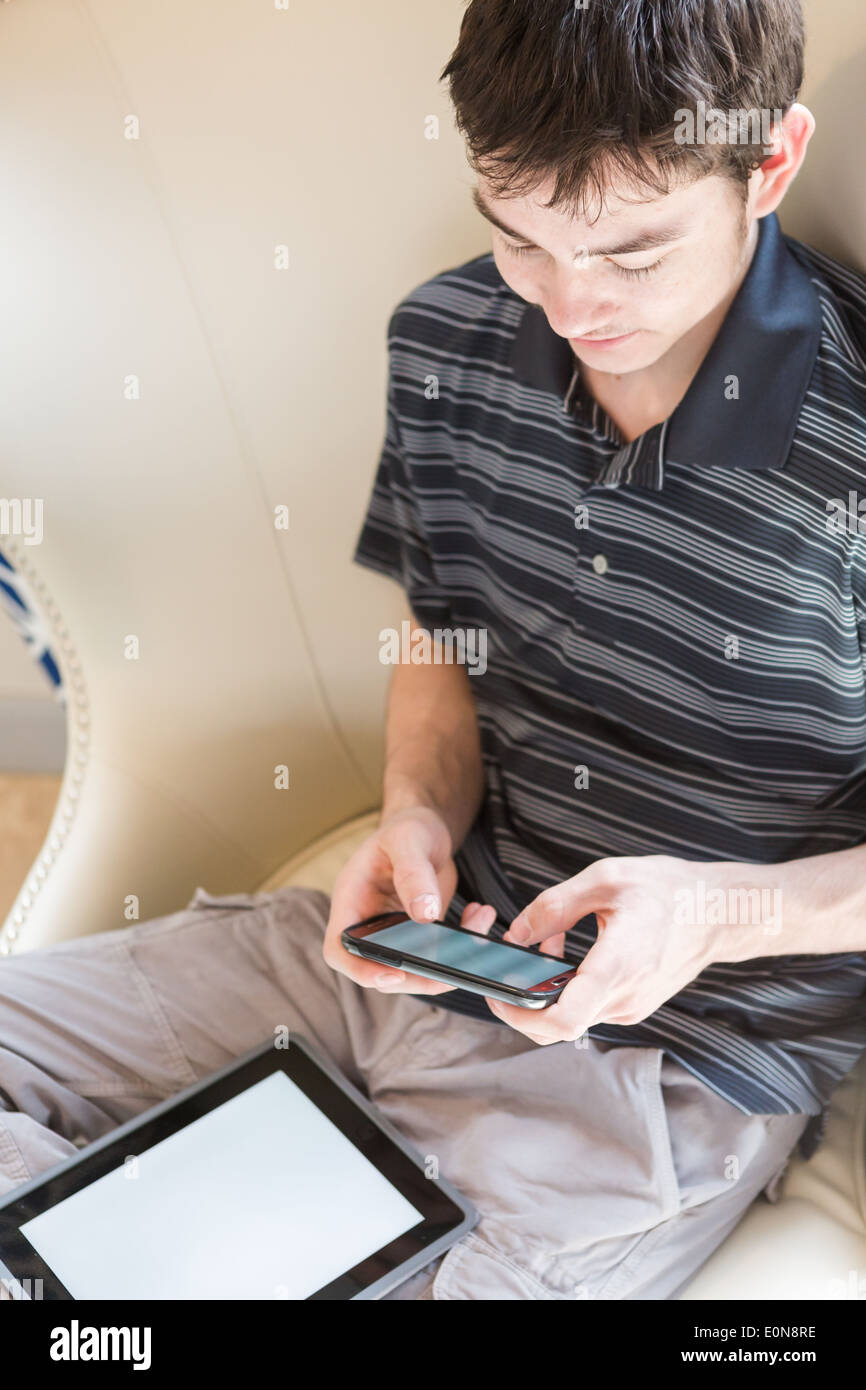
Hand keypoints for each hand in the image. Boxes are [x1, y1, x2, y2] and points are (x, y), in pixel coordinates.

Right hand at [324, 806, 495, 992]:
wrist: (425, 827)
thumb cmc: (408, 828)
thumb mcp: (408, 840)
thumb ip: (413, 873)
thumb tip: (424, 914)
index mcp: (351, 899)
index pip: (339, 948)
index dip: (360, 969)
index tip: (393, 974)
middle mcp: (368, 921)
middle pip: (378, 968)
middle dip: (416, 975)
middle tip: (451, 967)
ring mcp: (392, 931)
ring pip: (411, 968)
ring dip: (447, 961)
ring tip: (477, 926)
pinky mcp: (417, 935)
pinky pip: (435, 954)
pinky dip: (461, 945)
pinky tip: (479, 916)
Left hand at [485, 854, 732, 1043]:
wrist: (720, 911)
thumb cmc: (669, 890)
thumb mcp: (606, 879)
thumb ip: (555, 906)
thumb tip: (517, 933)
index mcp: (618, 966)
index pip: (564, 1020)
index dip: (520, 1014)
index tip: (497, 993)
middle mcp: (626, 997)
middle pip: (558, 1026)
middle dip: (524, 1001)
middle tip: (508, 966)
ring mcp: (632, 1006)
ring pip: (572, 1017)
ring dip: (547, 990)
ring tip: (549, 941)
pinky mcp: (634, 1004)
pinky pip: (590, 1007)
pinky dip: (568, 987)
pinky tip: (568, 951)